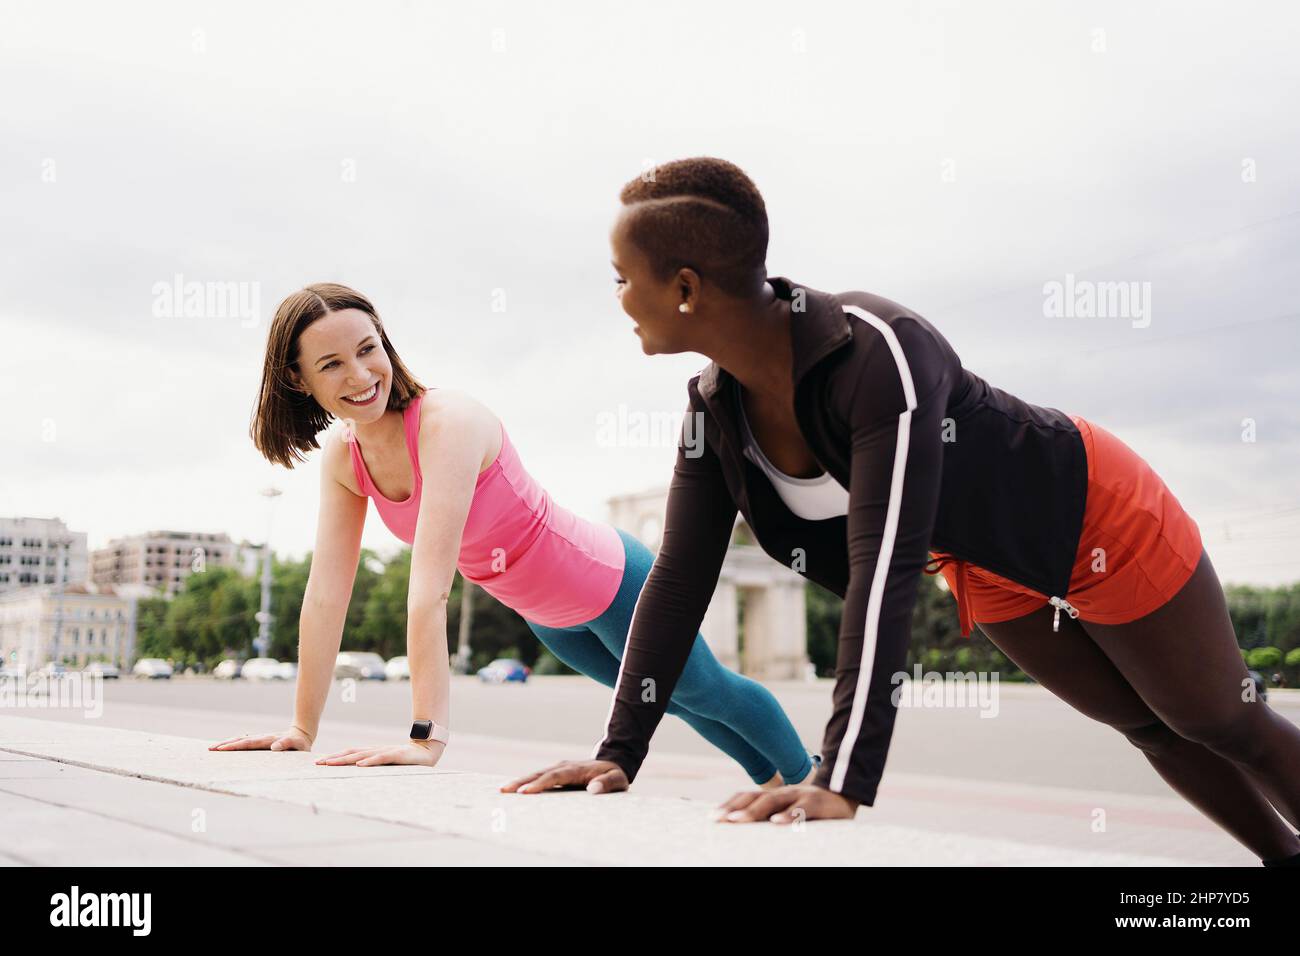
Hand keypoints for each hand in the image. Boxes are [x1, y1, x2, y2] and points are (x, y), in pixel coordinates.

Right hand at [209, 726, 312, 751]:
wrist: (301, 734)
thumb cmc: (300, 744)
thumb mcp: (297, 745)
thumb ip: (286, 744)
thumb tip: (274, 748)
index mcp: (269, 740)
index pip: (249, 743)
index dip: (236, 746)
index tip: (223, 748)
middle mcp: (262, 738)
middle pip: (241, 740)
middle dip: (226, 745)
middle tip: (211, 749)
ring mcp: (259, 739)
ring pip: (240, 740)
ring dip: (227, 744)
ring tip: (212, 748)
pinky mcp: (259, 741)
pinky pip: (243, 742)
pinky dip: (232, 744)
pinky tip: (223, 747)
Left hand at [315, 739, 443, 767]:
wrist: (427, 751)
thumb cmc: (406, 760)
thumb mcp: (386, 763)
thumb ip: (374, 765)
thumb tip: (357, 771)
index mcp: (372, 752)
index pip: (350, 753)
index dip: (335, 757)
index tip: (319, 762)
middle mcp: (376, 750)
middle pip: (351, 753)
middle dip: (334, 759)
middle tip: (318, 763)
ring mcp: (386, 752)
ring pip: (362, 755)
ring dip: (346, 760)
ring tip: (332, 764)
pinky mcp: (397, 755)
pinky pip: (381, 758)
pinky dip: (369, 761)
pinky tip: (360, 765)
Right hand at [500, 759, 627, 794]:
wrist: (613, 763)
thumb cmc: (614, 775)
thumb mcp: (617, 779)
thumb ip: (607, 783)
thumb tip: (593, 789)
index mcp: (576, 769)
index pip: (555, 777)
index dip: (540, 784)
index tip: (526, 792)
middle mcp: (564, 766)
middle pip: (539, 774)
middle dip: (521, 782)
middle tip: (505, 790)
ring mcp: (558, 769)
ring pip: (536, 774)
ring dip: (519, 781)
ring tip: (503, 790)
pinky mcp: (556, 773)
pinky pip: (539, 778)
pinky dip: (525, 782)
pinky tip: (513, 790)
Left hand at [713, 784, 858, 823]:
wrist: (845, 798)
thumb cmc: (811, 811)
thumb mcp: (787, 812)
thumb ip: (768, 817)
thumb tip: (742, 828)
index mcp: (773, 795)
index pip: (746, 796)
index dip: (729, 805)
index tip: (712, 817)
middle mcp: (783, 792)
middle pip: (755, 797)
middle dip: (735, 808)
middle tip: (720, 820)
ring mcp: (799, 795)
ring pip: (774, 800)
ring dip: (754, 811)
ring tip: (739, 821)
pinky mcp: (817, 803)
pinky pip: (802, 809)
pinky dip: (789, 815)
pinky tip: (777, 822)